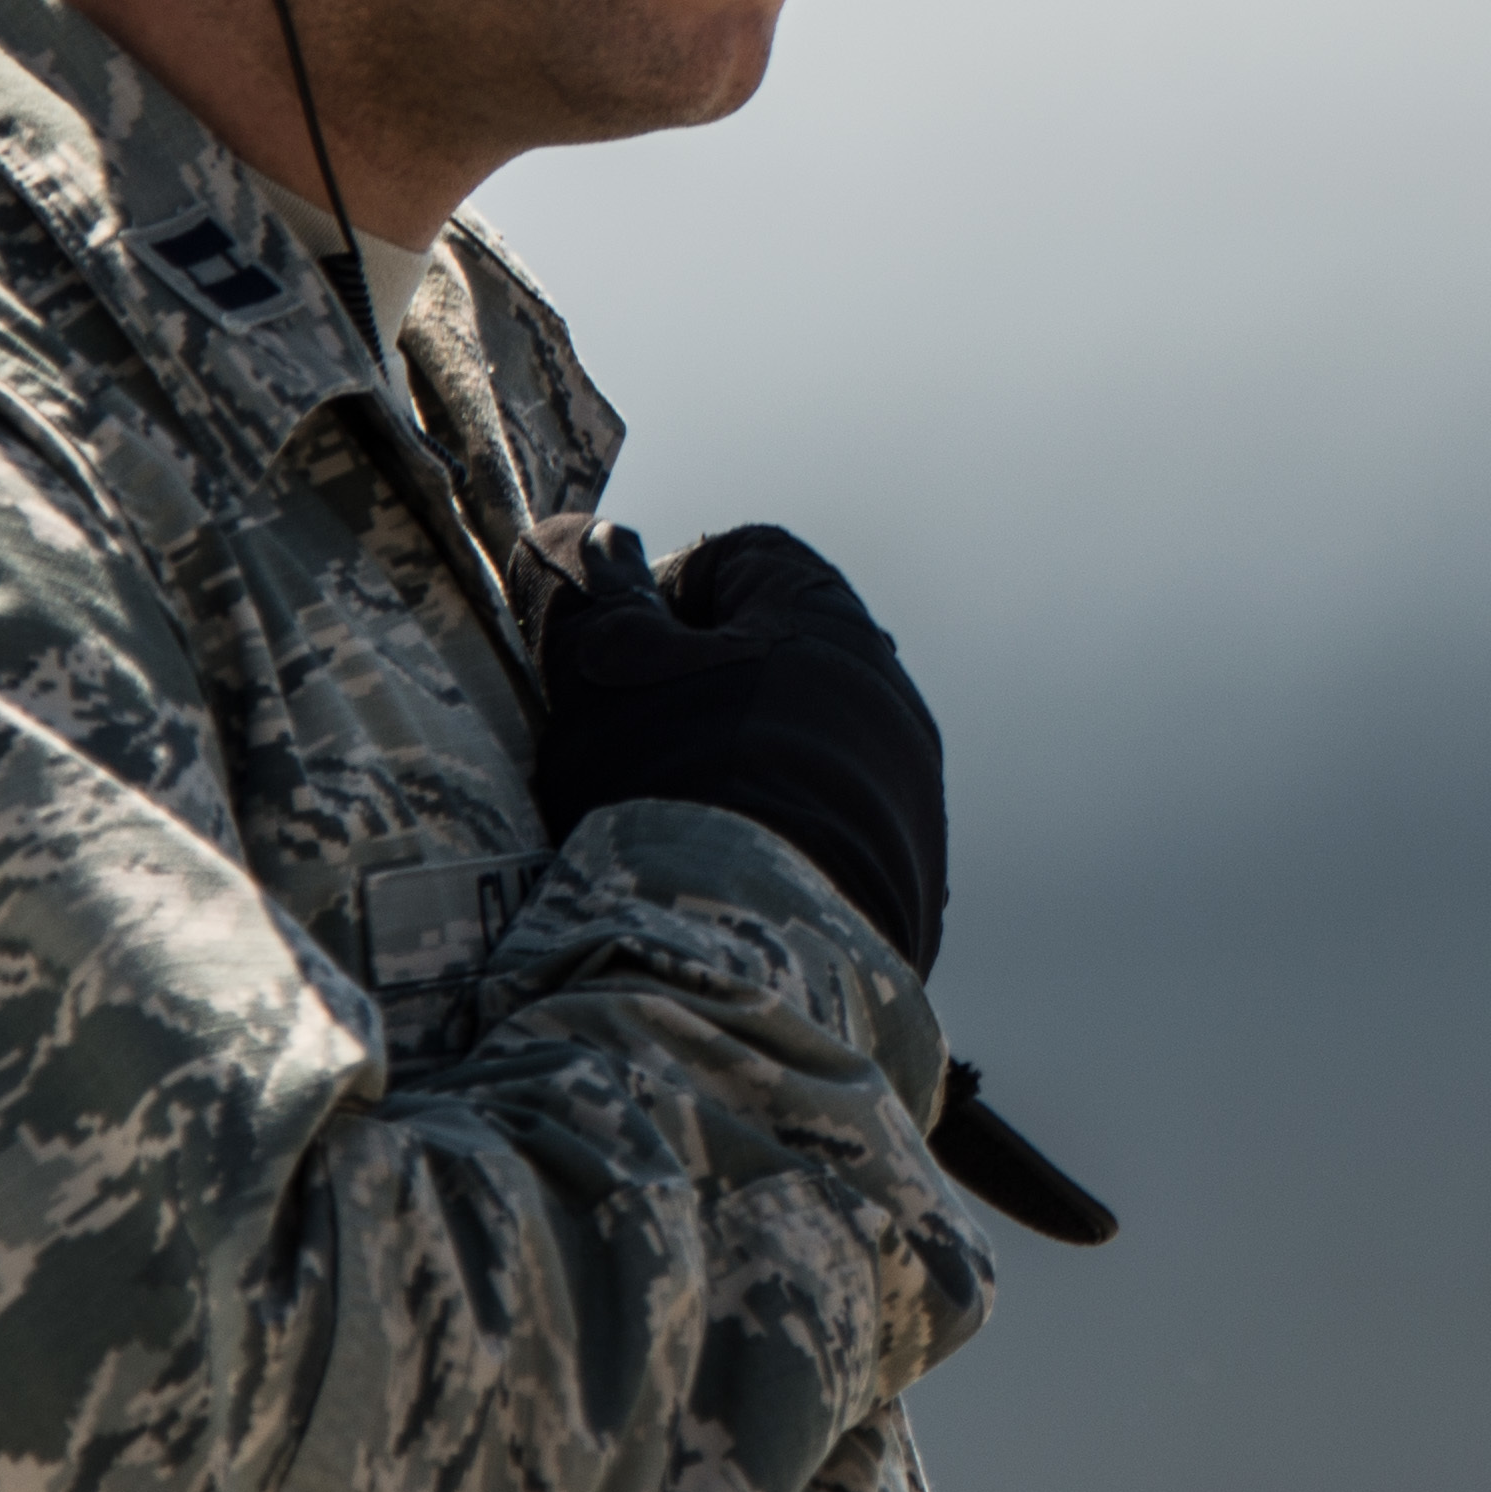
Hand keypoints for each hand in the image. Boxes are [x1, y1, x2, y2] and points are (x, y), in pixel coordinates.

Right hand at [530, 522, 945, 975]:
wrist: (761, 953)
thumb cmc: (676, 782)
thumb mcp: (607, 671)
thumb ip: (586, 593)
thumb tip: (580, 537)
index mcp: (828, 620)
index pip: (739, 559)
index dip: (661, 592)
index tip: (613, 656)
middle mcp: (891, 696)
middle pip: (779, 657)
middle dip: (701, 687)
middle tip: (631, 746)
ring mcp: (910, 796)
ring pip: (808, 753)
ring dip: (744, 770)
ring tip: (674, 828)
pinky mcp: (910, 886)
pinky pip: (833, 841)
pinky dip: (779, 847)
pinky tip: (723, 887)